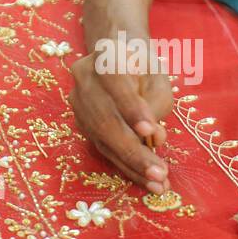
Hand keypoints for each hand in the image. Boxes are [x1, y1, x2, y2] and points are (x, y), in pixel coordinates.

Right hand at [69, 52, 173, 192]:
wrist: (118, 57)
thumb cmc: (144, 66)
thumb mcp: (159, 76)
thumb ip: (158, 102)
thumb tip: (153, 138)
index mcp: (104, 55)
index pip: (115, 81)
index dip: (131, 108)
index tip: (151, 130)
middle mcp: (84, 78)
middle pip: (106, 119)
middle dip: (134, 150)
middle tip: (159, 172)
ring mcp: (78, 102)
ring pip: (103, 139)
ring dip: (132, 165)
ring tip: (157, 183)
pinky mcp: (81, 123)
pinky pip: (103, 148)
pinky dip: (126, 166)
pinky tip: (145, 179)